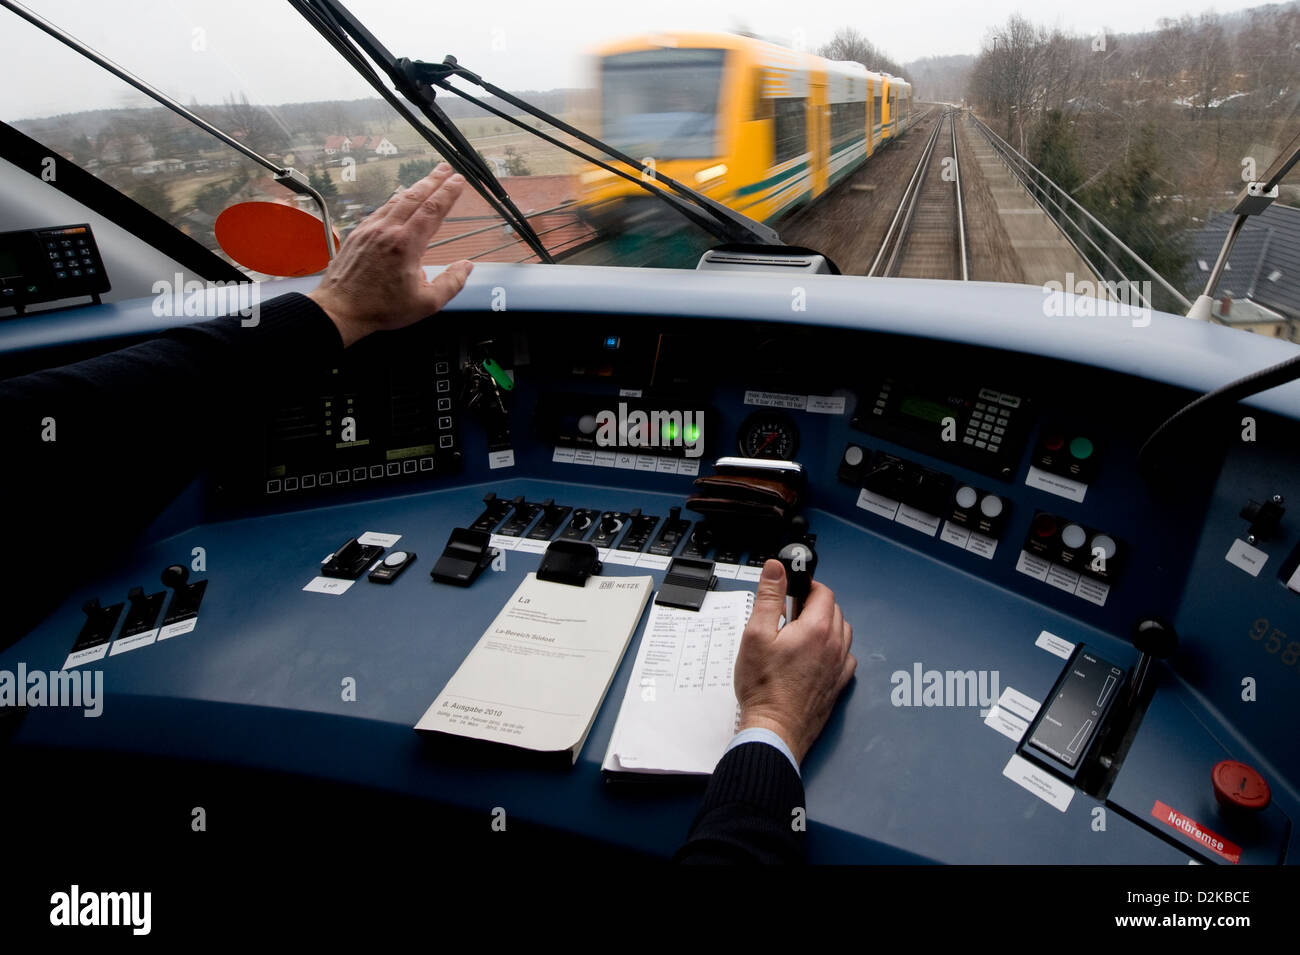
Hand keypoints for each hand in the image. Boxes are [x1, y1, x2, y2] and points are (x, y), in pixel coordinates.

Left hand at [308, 163, 472, 346]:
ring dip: (414, 187)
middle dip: (433, 180)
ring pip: (396, 200)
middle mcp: (388, 231)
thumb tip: (466, 266)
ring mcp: (370, 230)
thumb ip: (452, 283)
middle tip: (445, 168)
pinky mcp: (358, 234)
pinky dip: (395, 200)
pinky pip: (380, 210)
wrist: (340, 309)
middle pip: (415, 197)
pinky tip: (399, 199)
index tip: (458, 181)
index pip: (432, 210)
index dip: (448, 193)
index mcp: (406, 245)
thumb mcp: (426, 304)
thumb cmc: (381, 309)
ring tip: (427, 179)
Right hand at [734, 559, 855, 764]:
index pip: (823, 591)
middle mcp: (835, 645)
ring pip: (843, 632)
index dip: (806, 586)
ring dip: (826, 625)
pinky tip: (815, 655)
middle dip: (813, 604)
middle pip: (834, 610)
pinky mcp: (839, 684)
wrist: (775, 729)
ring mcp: (840, 666)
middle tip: (789, 613)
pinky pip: (846, 656)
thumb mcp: (756, 634)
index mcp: (817, 628)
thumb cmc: (764, 688)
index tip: (792, 591)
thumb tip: (776, 569)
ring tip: (800, 633)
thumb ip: (769, 596)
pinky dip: (834, 649)